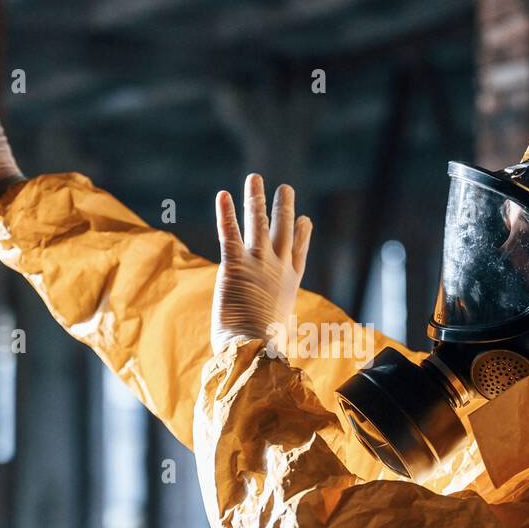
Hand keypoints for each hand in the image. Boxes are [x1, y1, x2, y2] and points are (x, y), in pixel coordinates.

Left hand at [212, 174, 312, 354]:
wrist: (254, 349)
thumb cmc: (263, 349)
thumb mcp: (278, 333)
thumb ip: (278, 326)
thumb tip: (278, 340)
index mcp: (289, 285)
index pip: (298, 253)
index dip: (303, 235)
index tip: (305, 220)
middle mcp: (277, 269)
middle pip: (284, 230)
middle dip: (283, 207)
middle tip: (285, 188)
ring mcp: (258, 264)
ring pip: (258, 222)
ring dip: (256, 198)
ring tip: (254, 178)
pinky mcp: (235, 265)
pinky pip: (229, 233)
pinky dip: (225, 213)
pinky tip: (223, 195)